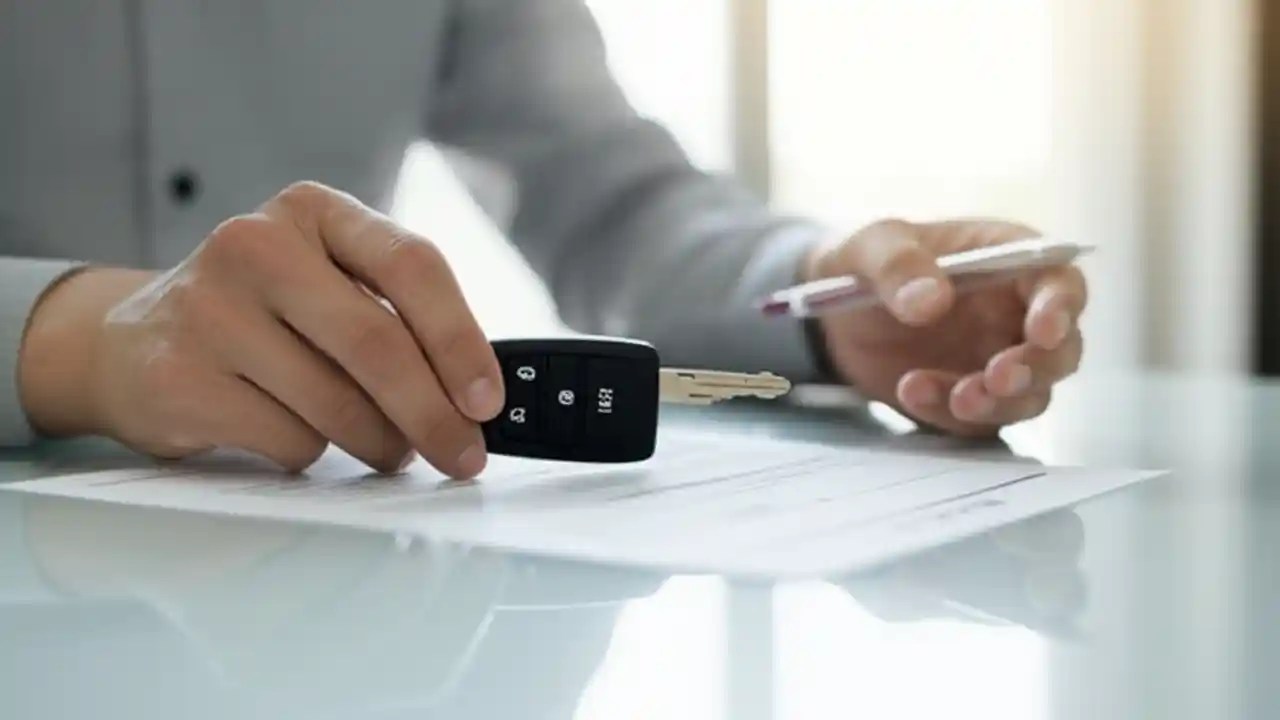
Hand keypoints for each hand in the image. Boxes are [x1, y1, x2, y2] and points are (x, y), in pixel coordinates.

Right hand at [19, 182, 503, 476]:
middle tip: (464, 455)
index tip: (487, 400)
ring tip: (384, 446)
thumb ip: (395, 314)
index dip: (460, 339)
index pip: (412, 264)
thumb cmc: (260, 315)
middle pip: (377, 343)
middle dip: (435, 415)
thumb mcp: (326, 282)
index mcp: (314, 211)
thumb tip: (475, 395)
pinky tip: (292, 429)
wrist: (132, 342)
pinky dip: (314, 452)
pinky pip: (291, 441)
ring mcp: (212, 309)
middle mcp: (257, 244)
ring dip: (381, 444)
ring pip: (337, 406)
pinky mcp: (182, 376)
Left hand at [808, 219, 1085, 435]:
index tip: (1042, 331)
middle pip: (1061, 351)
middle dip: (1036, 368)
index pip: (1059, 282)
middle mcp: (1017, 315)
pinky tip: (911, 393)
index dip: (1061, 307)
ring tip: (956, 398)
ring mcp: (997, 363)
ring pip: (1029, 396)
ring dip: (999, 403)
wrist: (835, 316)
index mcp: (1010, 261)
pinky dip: (951, 416)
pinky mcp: (971, 400)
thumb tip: (932, 300)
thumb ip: (898, 264)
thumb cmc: (867, 262)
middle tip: (996, 378)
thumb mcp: (871, 247)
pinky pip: (979, 421)